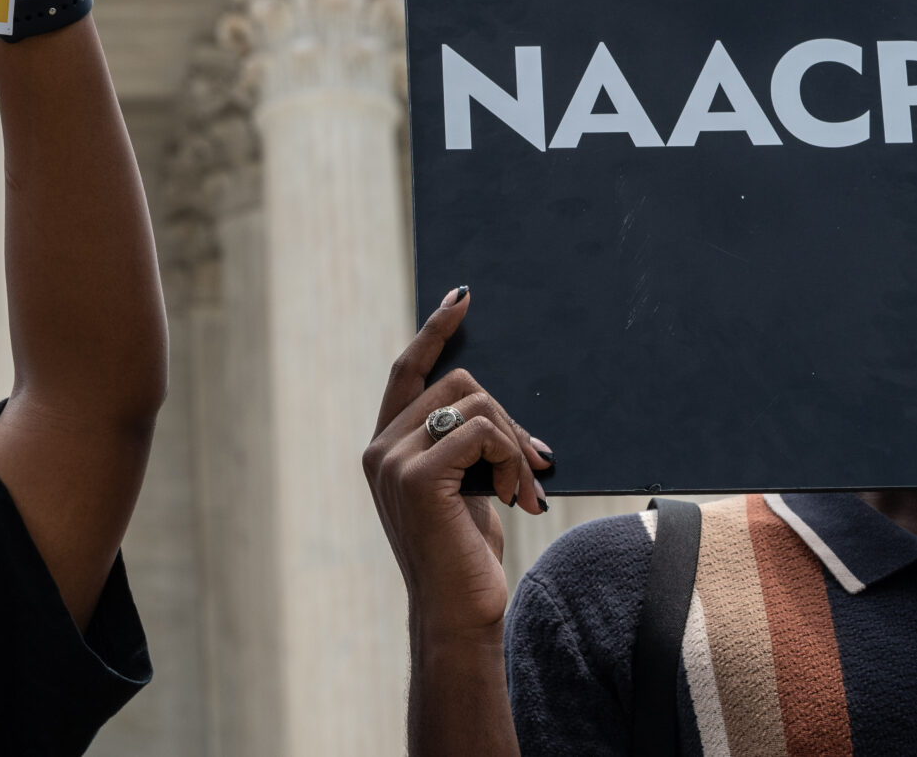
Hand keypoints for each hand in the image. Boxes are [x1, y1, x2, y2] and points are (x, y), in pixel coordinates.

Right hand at [363, 288, 553, 642]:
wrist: (457, 616)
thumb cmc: (466, 560)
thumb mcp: (465, 491)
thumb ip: (464, 449)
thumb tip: (504, 418)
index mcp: (385, 447)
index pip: (406, 371)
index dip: (434, 333)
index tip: (461, 300)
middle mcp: (380, 447)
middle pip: (456, 382)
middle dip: (508, 418)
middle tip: (536, 466)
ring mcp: (392, 459)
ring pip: (474, 402)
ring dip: (515, 445)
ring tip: (524, 492)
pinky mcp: (417, 476)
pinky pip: (482, 431)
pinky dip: (512, 460)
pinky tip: (513, 499)